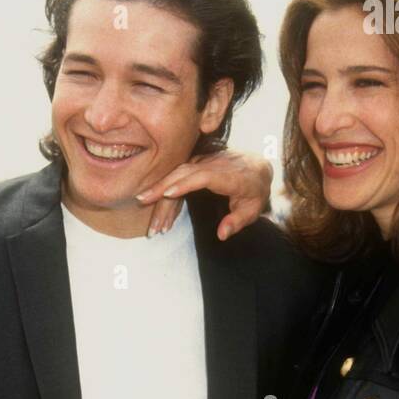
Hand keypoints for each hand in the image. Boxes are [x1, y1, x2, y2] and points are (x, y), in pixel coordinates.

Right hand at [136, 149, 273, 239]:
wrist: (256, 167)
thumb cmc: (254, 191)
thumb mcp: (252, 209)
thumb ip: (237, 222)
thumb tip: (222, 235)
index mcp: (230, 176)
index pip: (204, 176)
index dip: (185, 183)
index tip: (168, 193)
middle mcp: (213, 165)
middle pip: (183, 173)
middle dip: (161, 187)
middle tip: (143, 201)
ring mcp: (202, 163)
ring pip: (176, 175)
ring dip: (160, 193)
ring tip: (149, 216)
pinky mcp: (195, 166)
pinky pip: (177, 178)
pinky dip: (166, 194)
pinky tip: (159, 214)